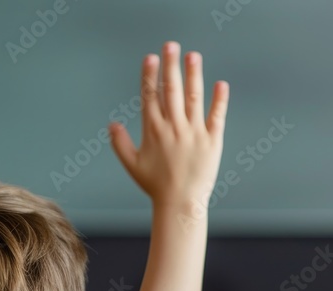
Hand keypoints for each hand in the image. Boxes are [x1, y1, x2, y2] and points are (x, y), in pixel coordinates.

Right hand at [109, 41, 228, 207]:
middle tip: (171, 45)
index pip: (150, 96)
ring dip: (193, 75)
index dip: (150, 76)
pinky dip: (219, 100)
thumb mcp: (133, 165)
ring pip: (193, 98)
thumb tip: (111, 125)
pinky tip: (220, 84)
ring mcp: (193, 133)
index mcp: (153, 131)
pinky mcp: (211, 141)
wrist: (180, 204)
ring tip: (193, 56)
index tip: (151, 58)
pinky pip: (216, 116)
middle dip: (170, 66)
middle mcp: (173, 128)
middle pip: (171, 90)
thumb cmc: (155, 185)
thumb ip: (120, 143)